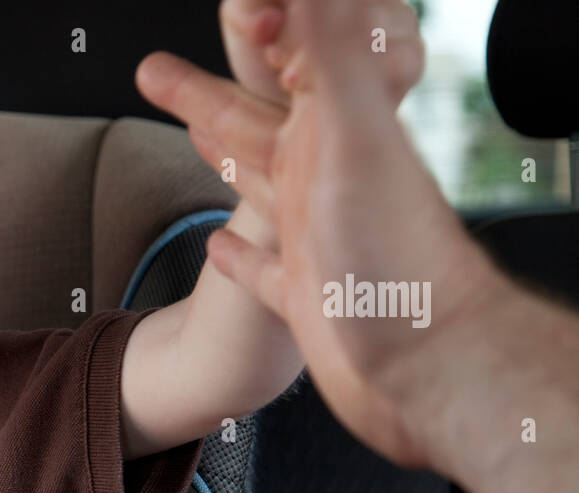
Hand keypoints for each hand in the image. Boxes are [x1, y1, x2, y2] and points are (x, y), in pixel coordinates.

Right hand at [139, 0, 494, 469]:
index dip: (265, 25)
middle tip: (153, 72)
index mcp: (338, 134)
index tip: (234, 6)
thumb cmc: (400, 259)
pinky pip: (262, 265)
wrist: (425, 370)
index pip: (297, 58)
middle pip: (255, 119)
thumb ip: (333, 53)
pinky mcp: (307, 296)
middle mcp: (328, 180)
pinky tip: (218, 245)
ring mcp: (317, 236)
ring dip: (218, 155)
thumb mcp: (355, 138)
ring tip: (183, 133)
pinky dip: (236, 253)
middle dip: (204, 92)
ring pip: (255, 184)